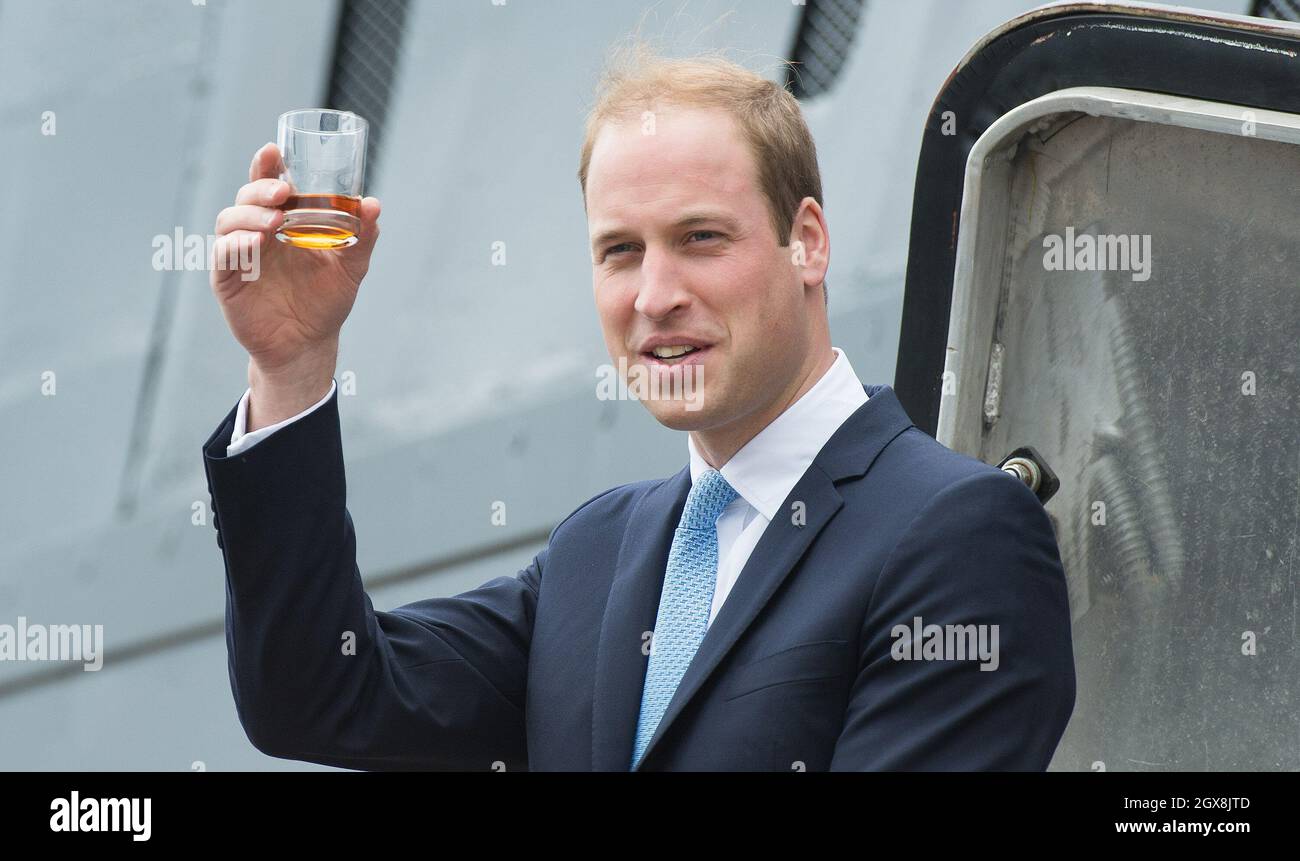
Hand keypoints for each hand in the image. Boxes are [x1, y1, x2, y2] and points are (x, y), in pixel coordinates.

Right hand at [210, 143, 381, 426]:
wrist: (309, 345)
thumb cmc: (326, 301)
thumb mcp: (351, 267)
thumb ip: (362, 237)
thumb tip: (373, 204)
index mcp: (282, 222)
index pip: (268, 185)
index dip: (266, 165)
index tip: (273, 150)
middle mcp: (257, 233)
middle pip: (246, 197)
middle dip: (260, 188)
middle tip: (283, 192)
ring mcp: (239, 255)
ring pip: (229, 221)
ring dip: (250, 216)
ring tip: (275, 221)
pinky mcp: (227, 281)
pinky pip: (223, 256)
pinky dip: (236, 245)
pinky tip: (254, 244)